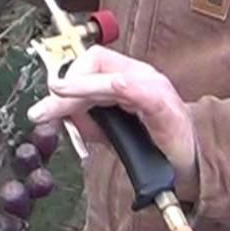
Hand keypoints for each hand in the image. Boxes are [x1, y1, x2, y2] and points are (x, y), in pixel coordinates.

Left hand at [28, 45, 199, 202]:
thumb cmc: (151, 146)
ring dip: (80, 89)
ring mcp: (154, 87)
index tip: (46, 102)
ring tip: (58, 100)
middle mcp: (139, 75)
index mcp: (126, 77)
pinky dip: (122, 88)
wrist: (188, 166)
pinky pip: (140, 91)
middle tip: (42, 111)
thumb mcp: (109, 130)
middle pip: (94, 64)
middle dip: (64, 87)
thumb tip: (57, 112)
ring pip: (111, 77)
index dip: (64, 78)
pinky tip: (107, 89)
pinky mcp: (164, 106)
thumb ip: (85, 117)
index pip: (89, 63)